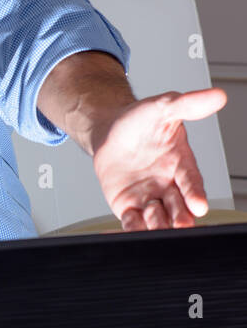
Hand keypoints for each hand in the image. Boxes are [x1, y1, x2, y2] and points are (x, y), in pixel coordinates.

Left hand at [92, 88, 227, 230]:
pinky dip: (133, 229)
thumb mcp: (163, 107)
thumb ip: (187, 104)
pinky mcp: (128, 206)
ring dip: (158, 225)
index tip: (200, 204)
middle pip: (179, 205)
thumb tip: (216, 95)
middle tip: (183, 224)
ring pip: (158, 217)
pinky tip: (133, 232)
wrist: (110, 132)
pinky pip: (132, 221)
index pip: (191, 181)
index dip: (195, 193)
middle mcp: (169, 185)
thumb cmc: (140, 121)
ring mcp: (149, 197)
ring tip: (157, 228)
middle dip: (182, 216)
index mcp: (181, 164)